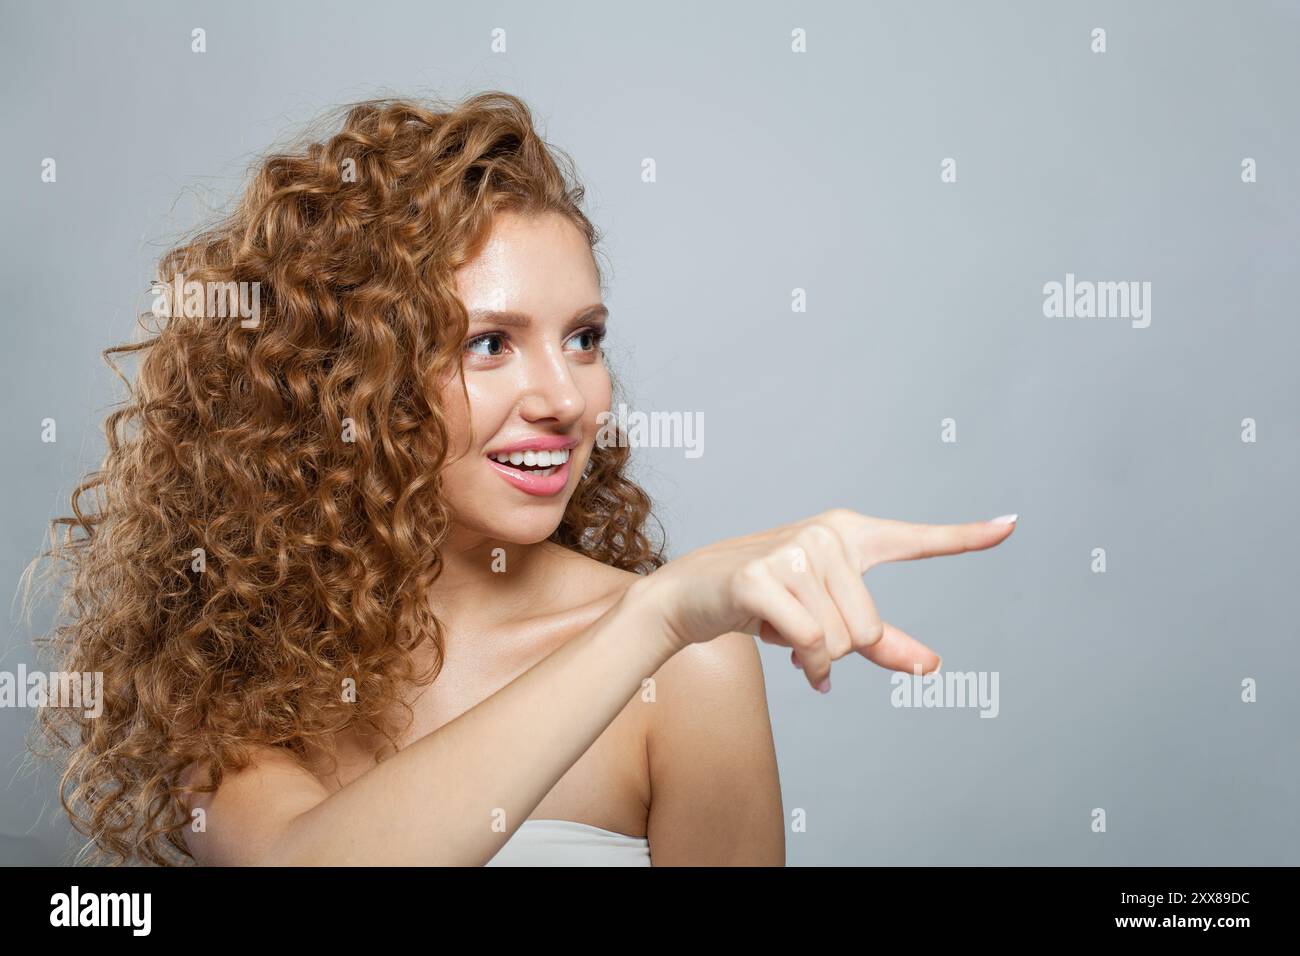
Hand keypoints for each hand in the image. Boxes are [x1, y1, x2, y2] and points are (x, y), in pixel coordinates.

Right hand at [630, 509, 1017, 691]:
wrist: (695, 593)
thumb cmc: (768, 601)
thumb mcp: (829, 618)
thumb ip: (884, 641)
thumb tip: (934, 668)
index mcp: (848, 535)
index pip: (917, 538)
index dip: (967, 536)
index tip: (1012, 526)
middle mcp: (826, 535)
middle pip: (869, 630)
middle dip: (837, 650)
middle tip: (801, 632)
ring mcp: (793, 551)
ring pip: (839, 641)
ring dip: (812, 658)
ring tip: (781, 627)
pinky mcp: (761, 576)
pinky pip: (808, 642)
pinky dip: (799, 662)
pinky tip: (778, 649)